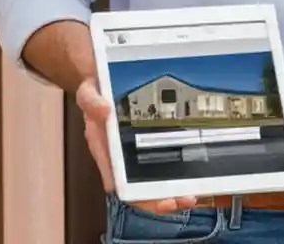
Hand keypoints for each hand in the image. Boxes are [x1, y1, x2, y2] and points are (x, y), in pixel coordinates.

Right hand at [76, 78, 197, 214]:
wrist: (99, 82)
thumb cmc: (93, 93)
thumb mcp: (88, 93)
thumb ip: (91, 102)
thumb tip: (104, 111)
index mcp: (105, 152)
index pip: (121, 186)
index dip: (141, 198)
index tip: (162, 201)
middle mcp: (119, 158)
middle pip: (140, 190)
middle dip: (163, 200)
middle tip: (188, 200)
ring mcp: (133, 152)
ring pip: (153, 181)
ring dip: (173, 189)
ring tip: (195, 193)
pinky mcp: (145, 141)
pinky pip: (161, 160)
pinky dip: (177, 170)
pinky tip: (194, 171)